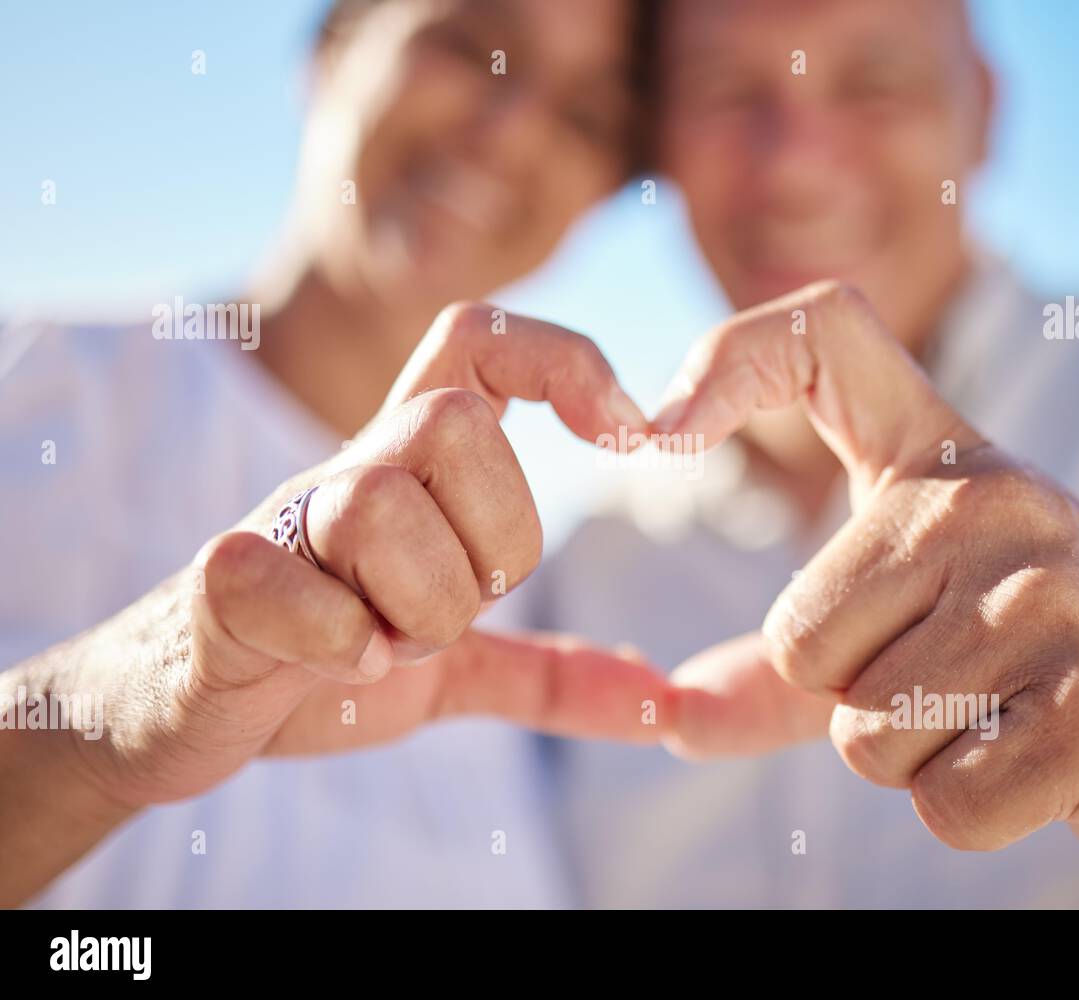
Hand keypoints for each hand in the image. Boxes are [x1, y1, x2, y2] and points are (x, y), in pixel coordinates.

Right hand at [69, 303, 663, 809]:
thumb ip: (550, 678)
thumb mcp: (451, 674)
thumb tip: (659, 702)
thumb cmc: (312, 666)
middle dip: (495, 541)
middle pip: (454, 424)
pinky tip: (345, 670)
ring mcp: (277, 522)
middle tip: (464, 608)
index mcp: (405, 471)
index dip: (565, 360)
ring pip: (379, 502)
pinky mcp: (219, 586)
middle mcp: (344, 472)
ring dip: (420, 606)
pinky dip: (343, 645)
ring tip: (393, 647)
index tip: (629, 438)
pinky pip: (291, 585)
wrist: (171, 711)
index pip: (480, 338)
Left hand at [657, 281, 1078, 859]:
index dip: (727, 359)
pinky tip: (1055, 757)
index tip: (655, 424)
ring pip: (866, 738)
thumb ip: (790, 662)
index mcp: (945, 459)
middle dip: (861, 697)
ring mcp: (1046, 596)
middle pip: (805, 645)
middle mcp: (988, 500)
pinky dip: (982, 810)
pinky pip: (941, 805)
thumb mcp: (927, 610)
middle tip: (966, 673)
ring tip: (1013, 710)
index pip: (821, 338)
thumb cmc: (1054, 641)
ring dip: (924, 759)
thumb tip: (673, 719)